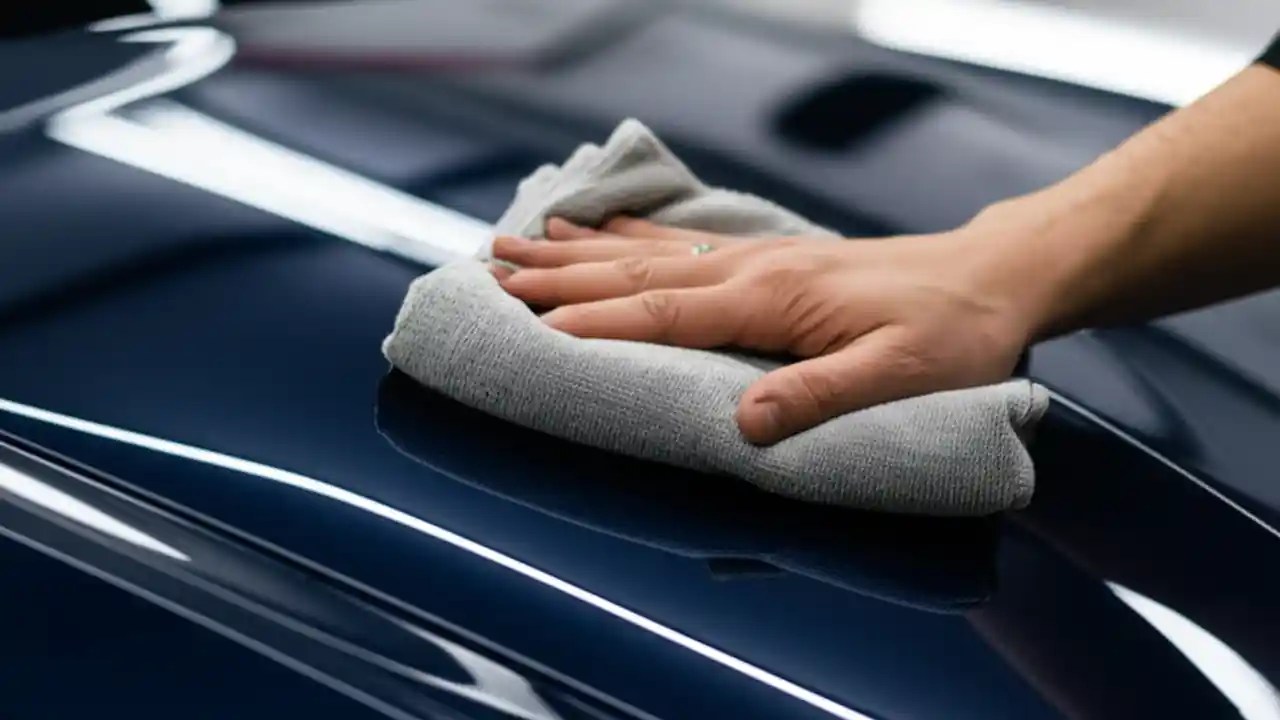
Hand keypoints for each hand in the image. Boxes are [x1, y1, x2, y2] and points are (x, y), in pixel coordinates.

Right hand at [491, 216, 1034, 444]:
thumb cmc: (952, 332)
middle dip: (557, 278)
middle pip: (633, 273)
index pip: (660, 312)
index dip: (590, 321)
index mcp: (770, 299)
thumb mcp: (901, 375)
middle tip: (488, 274)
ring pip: (646, 253)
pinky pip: (679, 245)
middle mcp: (750, 270)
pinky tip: (601, 228)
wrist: (991, 277)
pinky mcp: (767, 259)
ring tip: (517, 243)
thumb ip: (821, 397)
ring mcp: (755, 258)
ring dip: (578, 251)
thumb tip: (743, 427)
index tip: (526, 325)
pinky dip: (628, 235)